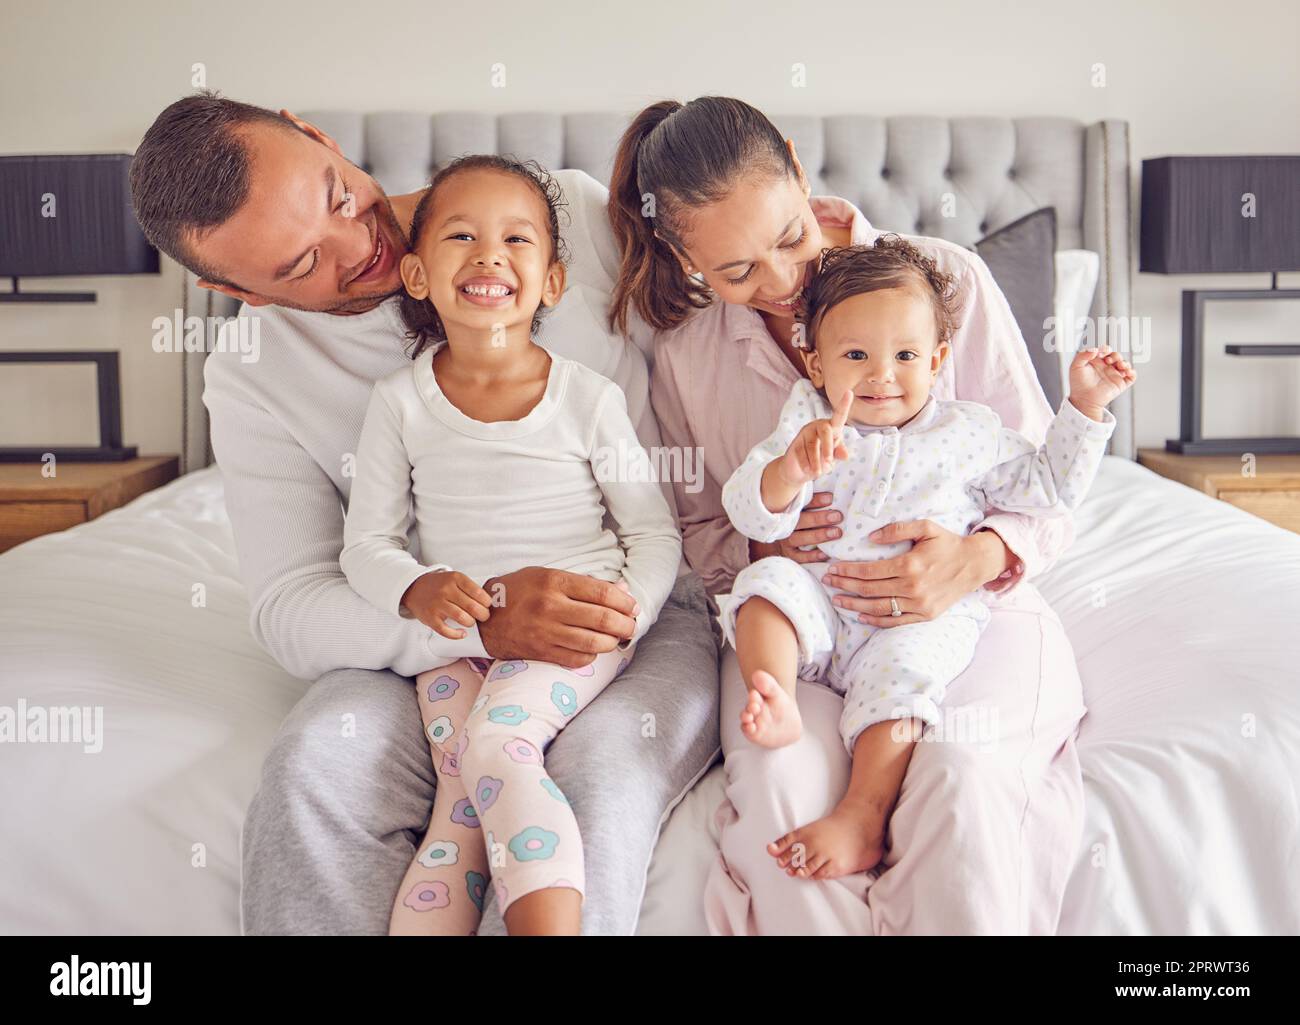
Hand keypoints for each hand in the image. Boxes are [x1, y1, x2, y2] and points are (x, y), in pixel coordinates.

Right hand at [400, 570, 491, 638]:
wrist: (414, 588)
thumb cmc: (440, 585)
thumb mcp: (454, 579)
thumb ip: (470, 588)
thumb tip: (490, 604)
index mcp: (455, 578)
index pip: (478, 592)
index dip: (486, 602)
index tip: (487, 605)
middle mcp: (446, 590)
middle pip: (472, 607)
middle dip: (483, 614)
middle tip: (483, 616)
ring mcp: (437, 604)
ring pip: (462, 618)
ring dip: (471, 622)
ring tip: (471, 621)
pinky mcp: (430, 618)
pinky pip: (447, 631)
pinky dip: (457, 635)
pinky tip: (462, 633)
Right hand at [476, 566, 638, 668]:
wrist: (485, 617)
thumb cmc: (520, 592)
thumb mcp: (548, 576)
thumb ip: (584, 584)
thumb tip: (622, 591)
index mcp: (554, 582)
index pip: (602, 593)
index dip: (624, 602)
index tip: (632, 606)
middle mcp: (550, 607)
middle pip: (603, 619)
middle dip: (625, 624)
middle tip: (631, 625)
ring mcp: (545, 632)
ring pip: (594, 642)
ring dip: (612, 642)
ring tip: (616, 638)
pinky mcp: (541, 652)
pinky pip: (578, 659)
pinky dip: (592, 655)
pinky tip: (593, 647)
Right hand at [750, 491, 841, 564]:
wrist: (775, 537)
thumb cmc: (795, 516)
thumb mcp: (799, 504)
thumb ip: (809, 495)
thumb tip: (830, 477)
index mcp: (789, 508)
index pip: (802, 503)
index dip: (816, 500)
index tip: (831, 498)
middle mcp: (786, 524)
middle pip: (802, 520)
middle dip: (820, 518)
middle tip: (838, 516)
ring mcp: (786, 540)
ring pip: (801, 538)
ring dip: (819, 535)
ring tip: (836, 533)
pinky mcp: (789, 554)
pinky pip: (799, 557)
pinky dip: (812, 556)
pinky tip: (825, 553)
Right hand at [774, 389, 853, 487]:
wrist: (799, 471)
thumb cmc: (820, 461)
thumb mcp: (832, 457)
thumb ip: (838, 453)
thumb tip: (845, 455)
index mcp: (831, 428)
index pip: (839, 416)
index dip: (844, 405)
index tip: (849, 392)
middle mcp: (818, 426)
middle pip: (825, 432)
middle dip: (827, 448)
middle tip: (828, 462)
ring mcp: (806, 433)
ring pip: (813, 446)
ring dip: (816, 462)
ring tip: (817, 473)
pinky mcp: (795, 442)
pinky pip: (802, 453)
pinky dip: (807, 464)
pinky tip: (808, 470)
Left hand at [820, 520, 1005, 626]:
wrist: (974, 564)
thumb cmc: (947, 543)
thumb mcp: (926, 527)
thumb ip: (897, 529)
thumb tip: (871, 537)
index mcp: (910, 565)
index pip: (869, 570)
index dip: (848, 570)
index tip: (832, 567)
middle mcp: (913, 587)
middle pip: (869, 589)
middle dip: (845, 585)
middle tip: (827, 581)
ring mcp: (919, 604)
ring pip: (878, 607)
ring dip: (854, 604)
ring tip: (837, 599)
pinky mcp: (925, 615)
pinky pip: (895, 621)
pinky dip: (876, 620)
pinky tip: (860, 616)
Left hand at [1068, 346, 1135, 418]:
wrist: (1083, 399)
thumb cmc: (1078, 384)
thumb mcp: (1075, 367)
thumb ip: (1082, 355)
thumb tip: (1095, 349)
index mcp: (1097, 361)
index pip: (1105, 350)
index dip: (1105, 349)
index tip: (1100, 353)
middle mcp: (1107, 367)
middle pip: (1116, 356)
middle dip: (1115, 355)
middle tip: (1108, 360)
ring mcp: (1114, 375)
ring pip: (1125, 364)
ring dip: (1125, 362)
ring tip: (1120, 365)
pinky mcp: (1120, 384)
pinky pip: (1131, 377)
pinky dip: (1132, 372)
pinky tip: (1127, 372)